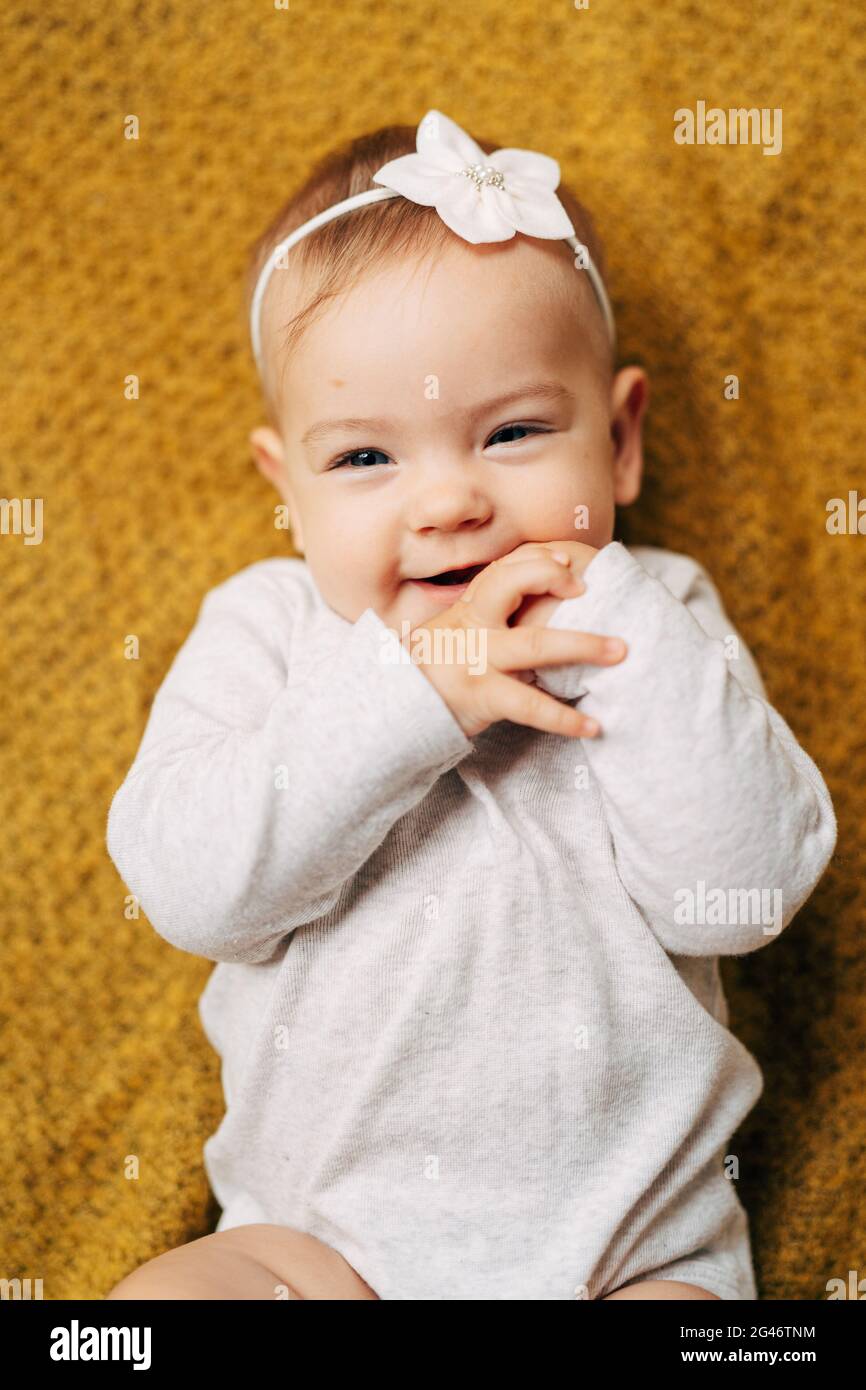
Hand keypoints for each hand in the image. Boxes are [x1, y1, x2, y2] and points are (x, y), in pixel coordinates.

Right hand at [407, 543, 626, 739]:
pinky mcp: (481, 696)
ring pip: (535, 644)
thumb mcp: (453, 633)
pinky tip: (593, 726)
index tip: (569, 559)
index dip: (538, 559)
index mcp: (469, 607)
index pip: (504, 568)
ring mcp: (477, 659)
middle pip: (512, 585)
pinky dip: (564, 718)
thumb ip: (487, 618)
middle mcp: (473, 625)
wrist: (389, 710)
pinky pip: (530, 705)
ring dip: (583, 645)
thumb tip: (537, 609)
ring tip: (621, 650)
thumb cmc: (433, 672)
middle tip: (592, 588)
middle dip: (555, 578)